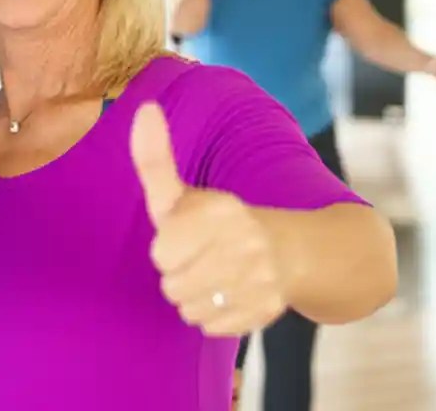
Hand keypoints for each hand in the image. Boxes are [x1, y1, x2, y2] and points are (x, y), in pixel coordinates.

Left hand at [131, 102, 286, 335]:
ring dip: (194, 296)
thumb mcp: (184, 192)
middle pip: (172, 284)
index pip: (161, 253)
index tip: (189, 236)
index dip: (169, 247)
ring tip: (216, 276)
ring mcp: (260, 279)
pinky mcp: (266, 312)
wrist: (292, 252)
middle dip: (180, 274)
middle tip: (204, 258)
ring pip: (189, 307)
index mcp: (221, 210)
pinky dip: (215, 315)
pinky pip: (211, 326)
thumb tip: (143, 108)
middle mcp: (246, 243)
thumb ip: (155, 158)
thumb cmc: (218, 223)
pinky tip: (232, 295)